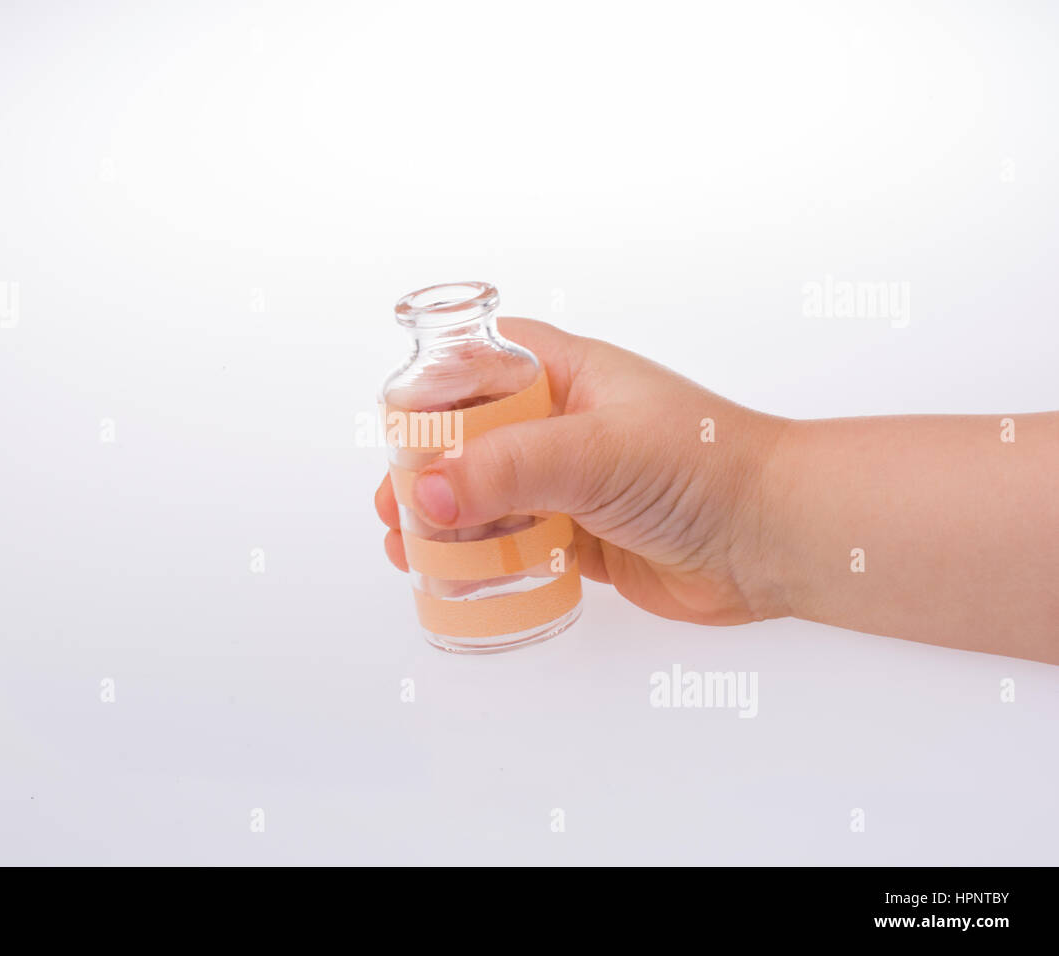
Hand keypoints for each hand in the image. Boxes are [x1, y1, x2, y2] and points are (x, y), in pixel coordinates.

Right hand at [375, 317, 788, 625]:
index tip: (394, 432)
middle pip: (473, 439)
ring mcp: (575, 484)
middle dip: (426, 471)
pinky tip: (458, 578)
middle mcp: (567, 425)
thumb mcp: (595, 452)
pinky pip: (519, 545)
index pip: (481, 365)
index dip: (432, 391)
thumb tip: (422, 493)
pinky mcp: (586, 538)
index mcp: (568, 375)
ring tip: (408, 550)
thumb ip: (507, 468)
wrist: (776, 537)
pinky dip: (485, 560)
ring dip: (447, 521)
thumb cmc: (705, 467)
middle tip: (393, 506)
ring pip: (491, 497)